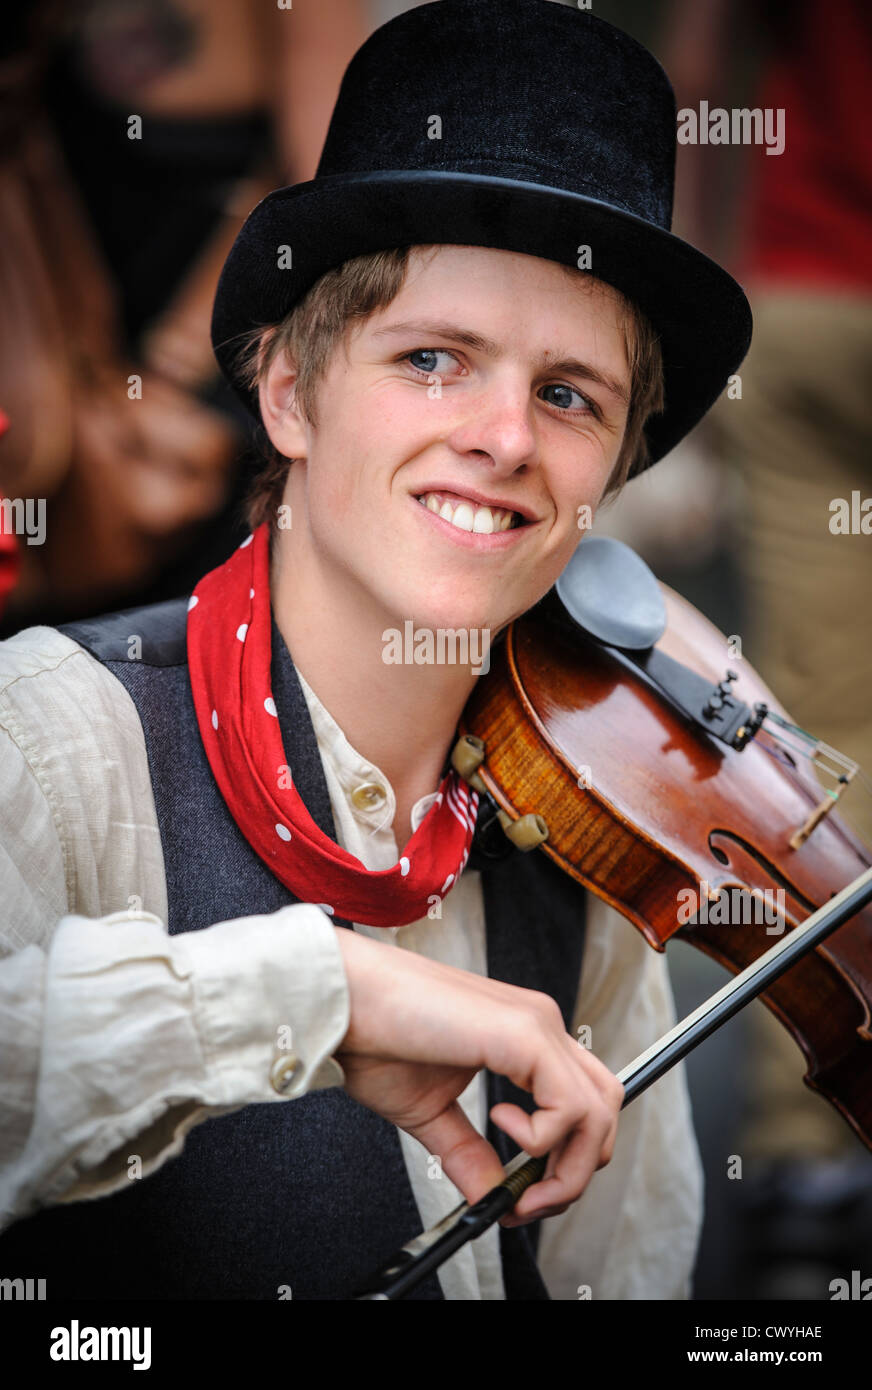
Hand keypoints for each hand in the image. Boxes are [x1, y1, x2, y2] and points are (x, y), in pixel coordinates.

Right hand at [333, 927, 623, 1226]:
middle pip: (605, 1108)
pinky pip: (570, 1103)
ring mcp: (537, 1025)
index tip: (522, 1198)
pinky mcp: (525, 1033)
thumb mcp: (430, 1112)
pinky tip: (502, 1128)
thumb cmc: (376, 1037)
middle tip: (525, 1203)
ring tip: (519, 1187)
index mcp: (524, 1038)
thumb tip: (493, 1198)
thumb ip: (468, 1152)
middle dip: (575, 1172)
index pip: (584, 1100)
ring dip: (567, 1168)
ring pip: (599, 1110)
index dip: (567, 1158)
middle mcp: (540, 1026)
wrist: (345, 1000)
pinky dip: (544, 1139)